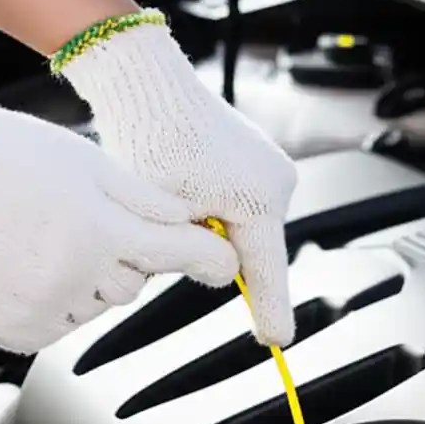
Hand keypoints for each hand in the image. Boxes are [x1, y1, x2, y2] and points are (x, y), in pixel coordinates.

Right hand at [0, 89, 238, 353]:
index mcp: (98, 230)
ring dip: (84, 281)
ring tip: (39, 238)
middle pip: (133, 283)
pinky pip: (59, 325)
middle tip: (79, 221)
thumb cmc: (2, 158)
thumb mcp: (86, 162)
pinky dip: (51, 302)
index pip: (179, 254)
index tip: (225, 264)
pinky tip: (22, 265)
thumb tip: (193, 224)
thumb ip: (145, 199)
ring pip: (95, 305)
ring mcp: (41, 311)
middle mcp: (73, 279)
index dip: (209, 258)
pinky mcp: (15, 335)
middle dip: (121, 257)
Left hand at [61, 21, 297, 345]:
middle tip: (175, 231)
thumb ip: (183, 256)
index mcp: (258, 200)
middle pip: (250, 248)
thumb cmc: (148, 140)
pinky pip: (239, 200)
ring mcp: (269, 165)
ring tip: (175, 201)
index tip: (278, 340)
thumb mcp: (159, 214)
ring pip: (242, 225)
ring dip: (212, 229)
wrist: (147, 83)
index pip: (265, 273)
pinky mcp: (256, 155)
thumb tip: (202, 272)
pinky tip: (182, 190)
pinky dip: (214, 208)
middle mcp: (276, 182)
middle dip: (215, 254)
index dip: (269, 310)